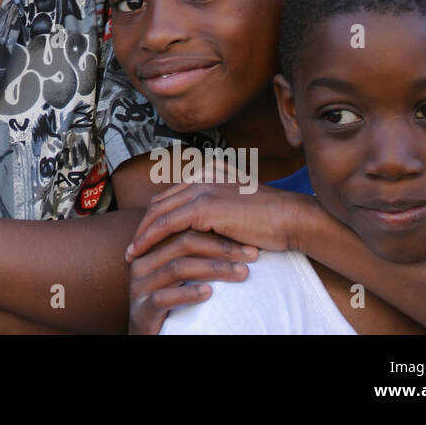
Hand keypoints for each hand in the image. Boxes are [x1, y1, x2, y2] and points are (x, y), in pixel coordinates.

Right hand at [126, 230, 258, 334]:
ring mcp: (140, 285)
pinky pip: (164, 297)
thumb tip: (236, 242)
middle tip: (250, 255)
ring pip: (177, 268)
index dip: (218, 234)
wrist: (147, 337)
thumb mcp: (181, 276)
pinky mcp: (142, 309)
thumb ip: (195, 256)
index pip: (186, 231)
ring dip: (213, 268)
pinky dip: (188, 294)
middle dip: (220, 248)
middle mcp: (143, 262)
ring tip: (240, 272)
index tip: (249, 242)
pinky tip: (209, 293)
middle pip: (182, 245)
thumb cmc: (171, 304)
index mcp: (152, 249)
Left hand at [127, 180, 311, 263]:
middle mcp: (202, 175)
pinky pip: (166, 224)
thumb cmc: (274, 220)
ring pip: (158, 213)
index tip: (146, 234)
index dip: (156, 215)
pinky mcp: (202, 206)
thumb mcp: (240, 208)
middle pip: (161, 201)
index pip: (173, 194)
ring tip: (132, 254)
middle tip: (133, 245)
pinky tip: (141, 252)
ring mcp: (201, 188)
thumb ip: (220, 210)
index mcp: (211, 171)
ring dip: (142, 234)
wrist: (292, 218)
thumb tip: (204, 228)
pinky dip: (149, 238)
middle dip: (144, 224)